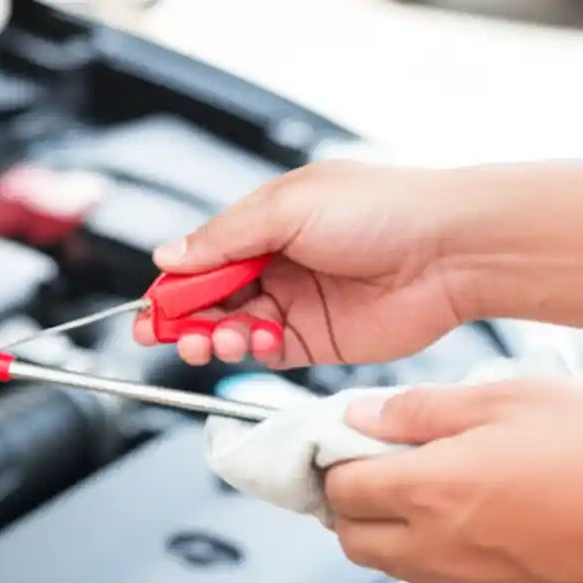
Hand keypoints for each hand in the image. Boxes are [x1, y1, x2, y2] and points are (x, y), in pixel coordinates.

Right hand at [135, 160, 473, 367]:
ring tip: (218, 338)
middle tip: (165, 333)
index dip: (172, 285)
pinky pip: (263, 353)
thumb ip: (221, 238)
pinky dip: (250, 352)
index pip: (199, 259)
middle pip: (207, 299)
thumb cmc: (382, 209)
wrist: (450, 251)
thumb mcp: (286, 208)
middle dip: (181, 318)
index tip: (151, 307)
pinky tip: (255, 341)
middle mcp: (274, 264)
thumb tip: (168, 256)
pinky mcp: (313, 341)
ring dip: (213, 336)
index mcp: (264, 224)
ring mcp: (292, 304)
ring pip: (229, 328)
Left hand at [326, 377, 582, 582]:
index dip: (335, 463)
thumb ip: (423, 410)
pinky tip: (468, 522)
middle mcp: (435, 546)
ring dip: (389, 532)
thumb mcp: (509, 400)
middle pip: (351, 538)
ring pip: (392, 566)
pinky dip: (431, 557)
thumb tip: (363, 415)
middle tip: (376, 470)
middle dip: (350, 506)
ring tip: (426, 492)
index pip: (339, 488)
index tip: (348, 444)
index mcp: (427, 490)